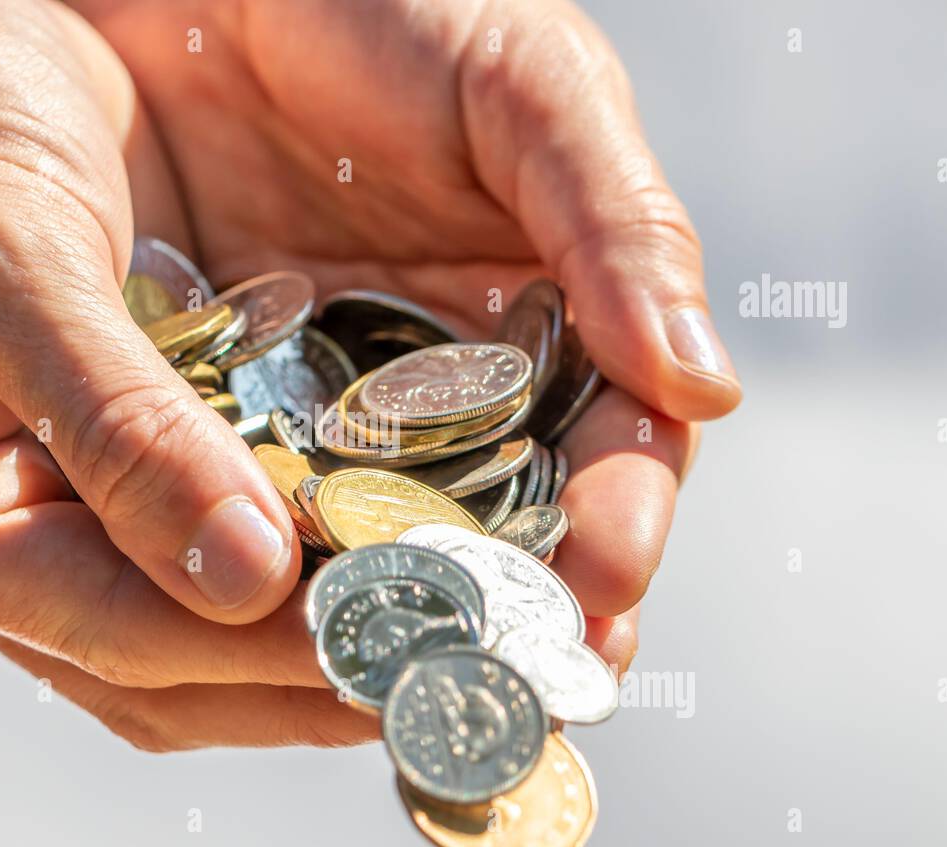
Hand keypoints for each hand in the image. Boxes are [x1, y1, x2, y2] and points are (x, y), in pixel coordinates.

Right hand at [0, 0, 375, 749]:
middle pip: (173, 662)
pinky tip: (401, 540)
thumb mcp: (14, 263)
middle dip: (309, 672)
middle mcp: (1, 536)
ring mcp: (71, 504)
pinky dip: (316, 548)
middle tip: (449, 661)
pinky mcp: (133, 458)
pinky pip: (234, 530)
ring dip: (324, 632)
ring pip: (209, 624)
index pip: (115, 633)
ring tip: (448, 624)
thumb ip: (119, 426)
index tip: (391, 654)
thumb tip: (241, 574)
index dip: (259, 656)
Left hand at [79, 0, 737, 668]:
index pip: (613, 449)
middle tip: (520, 679)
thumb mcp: (531, 91)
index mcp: (559, 325)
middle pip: (507, 526)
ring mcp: (346, 408)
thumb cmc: (396, 8)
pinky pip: (265, 497)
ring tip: (398, 676)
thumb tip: (707, 387)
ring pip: (384, 536)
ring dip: (396, 611)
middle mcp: (459, 388)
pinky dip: (276, 552)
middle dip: (517, 605)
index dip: (620, 515)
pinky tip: (273, 599)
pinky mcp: (240, 407)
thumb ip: (619, 224)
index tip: (611, 572)